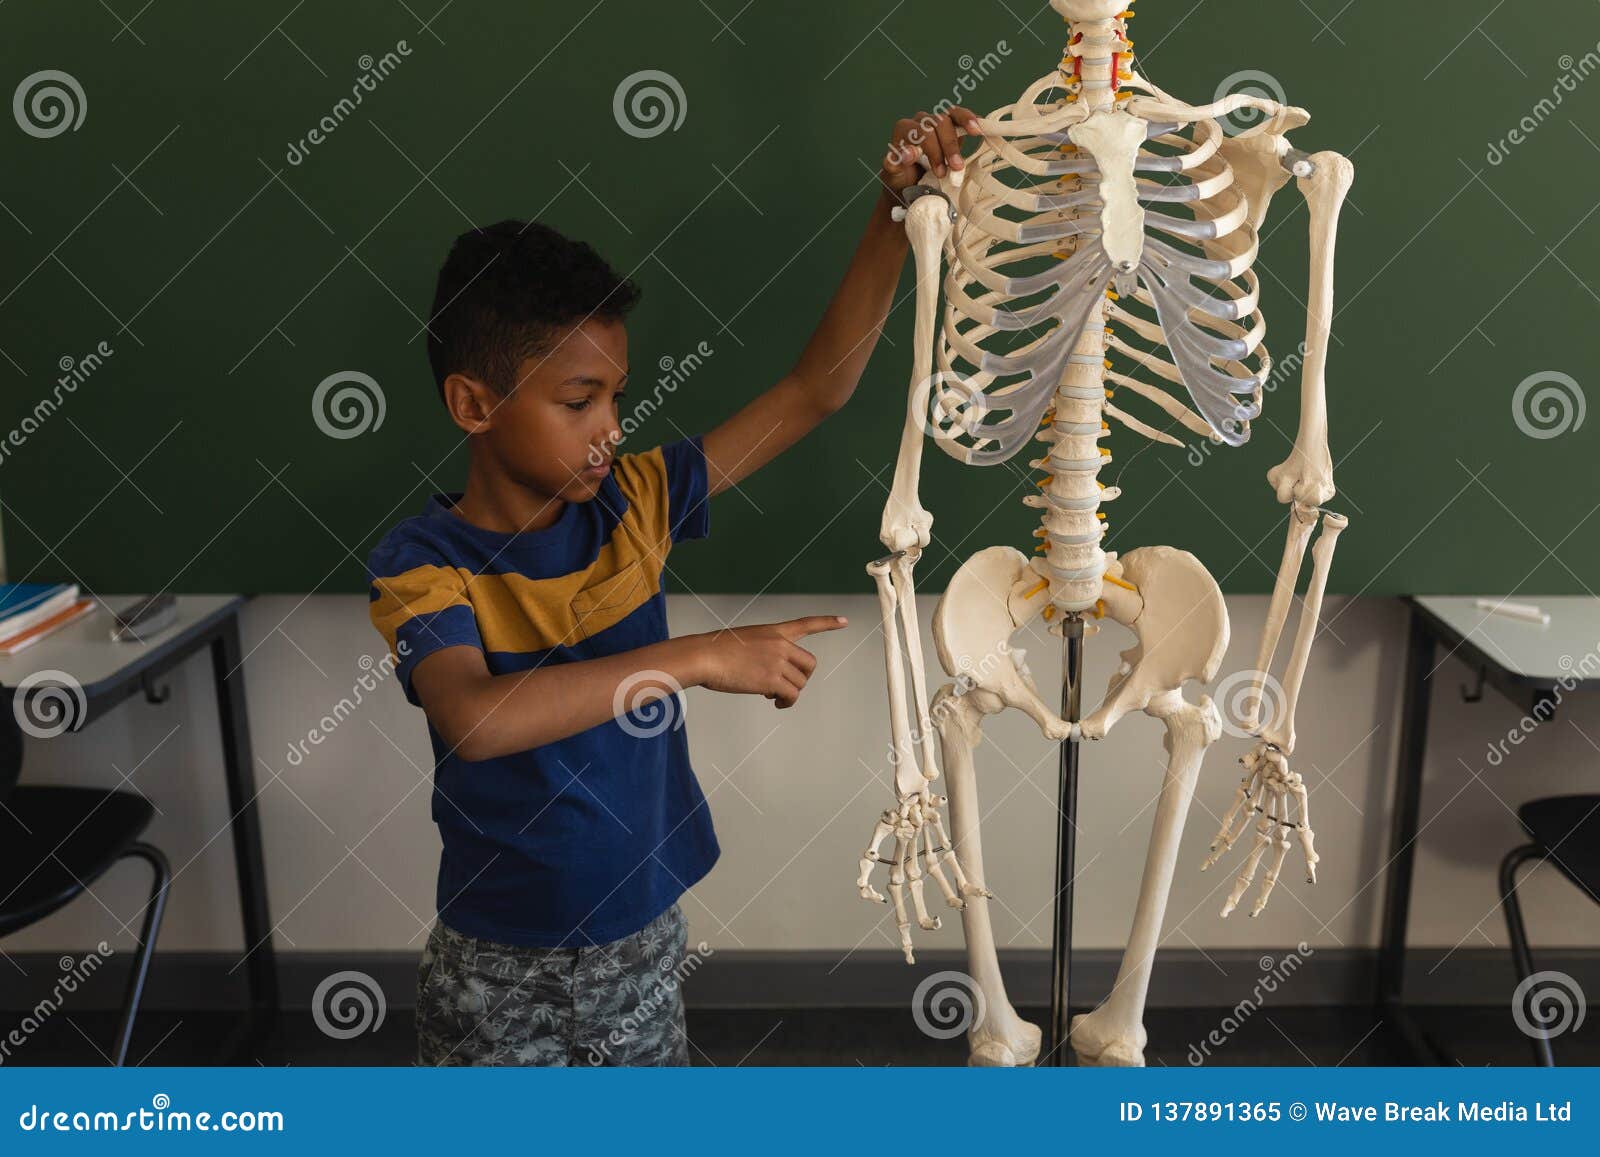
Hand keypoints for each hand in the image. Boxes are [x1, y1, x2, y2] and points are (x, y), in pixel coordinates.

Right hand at [693, 615, 847, 707]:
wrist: (704, 656)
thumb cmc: (716, 651)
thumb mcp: (744, 641)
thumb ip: (763, 652)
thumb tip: (771, 680)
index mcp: (774, 631)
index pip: (806, 624)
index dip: (827, 622)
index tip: (844, 621)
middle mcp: (780, 644)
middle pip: (810, 664)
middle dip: (802, 677)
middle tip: (786, 686)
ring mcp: (777, 662)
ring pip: (800, 683)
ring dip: (789, 692)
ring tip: (772, 695)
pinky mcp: (772, 680)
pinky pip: (791, 696)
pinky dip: (786, 702)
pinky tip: (776, 703)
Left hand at [880, 106, 980, 197]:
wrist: (911, 183)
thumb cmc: (902, 179)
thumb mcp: (893, 176)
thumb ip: (895, 164)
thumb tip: (906, 154)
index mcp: (904, 130)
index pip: (919, 131)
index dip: (931, 149)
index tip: (940, 171)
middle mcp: (920, 122)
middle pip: (937, 123)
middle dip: (948, 146)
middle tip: (954, 168)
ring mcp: (936, 122)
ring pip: (951, 115)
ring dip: (964, 125)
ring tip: (975, 132)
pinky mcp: (951, 126)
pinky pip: (962, 116)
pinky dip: (971, 119)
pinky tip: (980, 127)